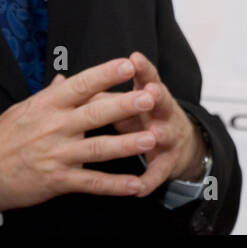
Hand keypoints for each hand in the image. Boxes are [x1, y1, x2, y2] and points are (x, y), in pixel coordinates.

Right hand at [0, 57, 161, 211]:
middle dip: (124, 106)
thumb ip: (51, 94)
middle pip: (95, 114)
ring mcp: (58, 154)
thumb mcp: (24, 108)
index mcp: (48, 105)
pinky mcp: (58, 180)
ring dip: (126, 145)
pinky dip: (114, 185)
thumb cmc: (3, 137)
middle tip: (150, 98)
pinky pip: (91, 183)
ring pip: (98, 149)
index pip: (81, 85)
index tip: (128, 64)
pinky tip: (135, 184)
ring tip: (152, 139)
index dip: (105, 74)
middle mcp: (55, 127)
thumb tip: (66, 77)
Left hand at [90, 50, 206, 195]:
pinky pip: (157, 173)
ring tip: (151, 134)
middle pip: (160, 102)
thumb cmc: (143, 116)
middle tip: (149, 92)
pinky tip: (139, 188)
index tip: (134, 58)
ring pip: (162, 135)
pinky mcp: (167, 163)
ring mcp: (167, 138)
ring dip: (156, 135)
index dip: (142, 69)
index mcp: (150, 94)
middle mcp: (162, 113)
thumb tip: (68, 82)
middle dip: (155, 97)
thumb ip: (100, 93)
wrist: (178, 144)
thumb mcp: (126, 103)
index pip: (147, 77)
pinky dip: (149, 180)